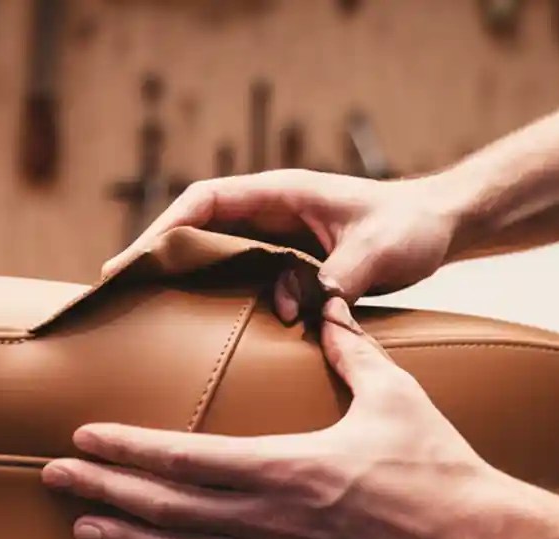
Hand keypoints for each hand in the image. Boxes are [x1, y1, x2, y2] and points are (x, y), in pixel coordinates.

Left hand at [42, 297, 558, 538]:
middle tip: (55, 476)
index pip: (185, 456)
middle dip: (106, 487)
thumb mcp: (394, 396)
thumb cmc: (438, 467)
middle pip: (168, 507)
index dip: (129, 445)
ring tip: (84, 525)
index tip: (88, 434)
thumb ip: (351, 351)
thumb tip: (329, 305)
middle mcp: (273, 519)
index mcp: (288, 465)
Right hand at [101, 170, 463, 323]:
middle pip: (198, 227)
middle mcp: (273, 211)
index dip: (165, 228)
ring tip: (143, 310)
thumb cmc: (410, 228)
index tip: (135, 259)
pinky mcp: (292, 260)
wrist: (440, 226)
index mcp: (283, 193)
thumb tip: (296, 309)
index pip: (206, 202)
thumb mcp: (378, 252)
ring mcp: (280, 235)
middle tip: (117, 289)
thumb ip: (338, 278)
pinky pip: (244, 274)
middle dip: (159, 254)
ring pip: (217, 252)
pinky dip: (220, 294)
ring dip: (185, 276)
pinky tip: (201, 324)